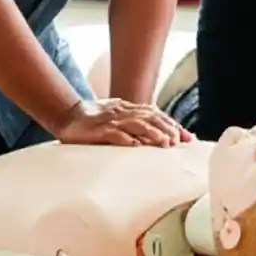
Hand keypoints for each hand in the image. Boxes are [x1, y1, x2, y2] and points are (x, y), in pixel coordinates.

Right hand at [51, 98, 191, 146]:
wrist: (68, 115)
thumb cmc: (95, 119)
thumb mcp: (119, 116)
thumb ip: (137, 122)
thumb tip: (159, 133)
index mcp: (130, 109)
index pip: (156, 115)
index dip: (172, 125)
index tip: (187, 137)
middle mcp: (124, 112)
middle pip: (151, 118)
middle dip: (166, 129)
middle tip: (179, 141)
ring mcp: (111, 121)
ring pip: (136, 124)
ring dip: (152, 134)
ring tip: (164, 143)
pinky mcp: (98, 130)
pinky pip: (113, 134)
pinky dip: (125, 139)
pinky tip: (136, 146)